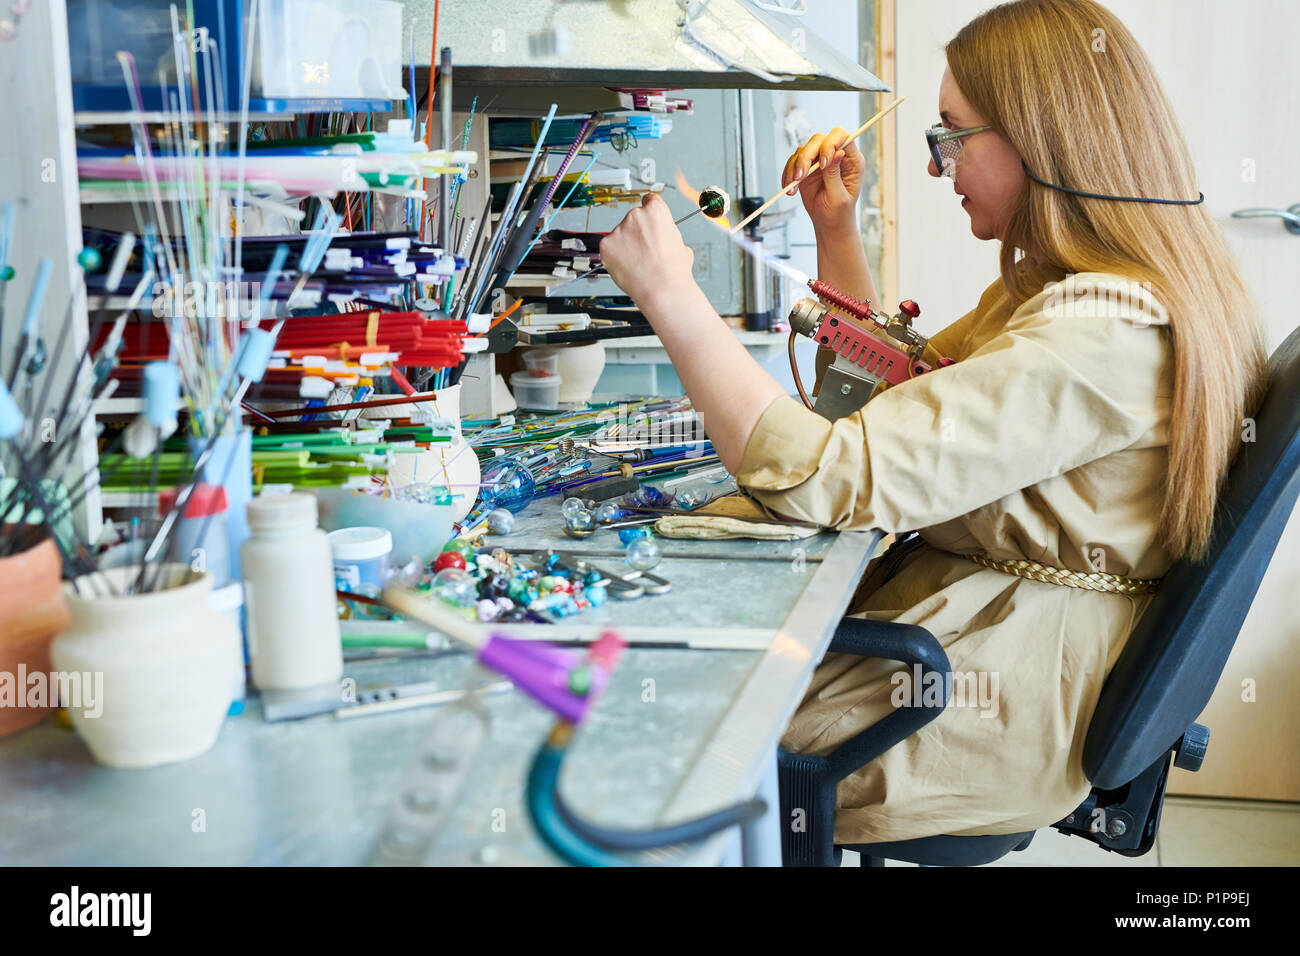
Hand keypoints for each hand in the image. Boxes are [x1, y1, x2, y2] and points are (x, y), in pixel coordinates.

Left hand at [598, 194, 696, 309]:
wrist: (661, 290)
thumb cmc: (674, 271)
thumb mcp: (681, 245)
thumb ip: (668, 236)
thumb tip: (665, 241)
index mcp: (655, 211)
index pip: (649, 200)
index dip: (649, 213)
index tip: (648, 221)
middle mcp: (635, 215)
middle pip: (633, 219)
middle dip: (637, 232)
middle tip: (645, 251)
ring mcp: (619, 229)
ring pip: (620, 234)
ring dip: (626, 245)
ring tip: (638, 262)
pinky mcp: (606, 244)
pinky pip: (609, 248)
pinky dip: (615, 256)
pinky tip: (627, 266)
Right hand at [781, 127, 863, 232]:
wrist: (828, 224)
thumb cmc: (839, 213)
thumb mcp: (839, 197)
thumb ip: (835, 175)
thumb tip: (837, 153)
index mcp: (851, 161)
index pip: (842, 137)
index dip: (830, 145)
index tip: (822, 164)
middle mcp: (835, 156)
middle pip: (819, 140)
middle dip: (807, 157)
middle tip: (801, 177)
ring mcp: (820, 161)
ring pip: (804, 150)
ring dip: (795, 167)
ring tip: (792, 187)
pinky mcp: (807, 168)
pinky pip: (793, 162)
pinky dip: (788, 174)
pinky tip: (789, 188)